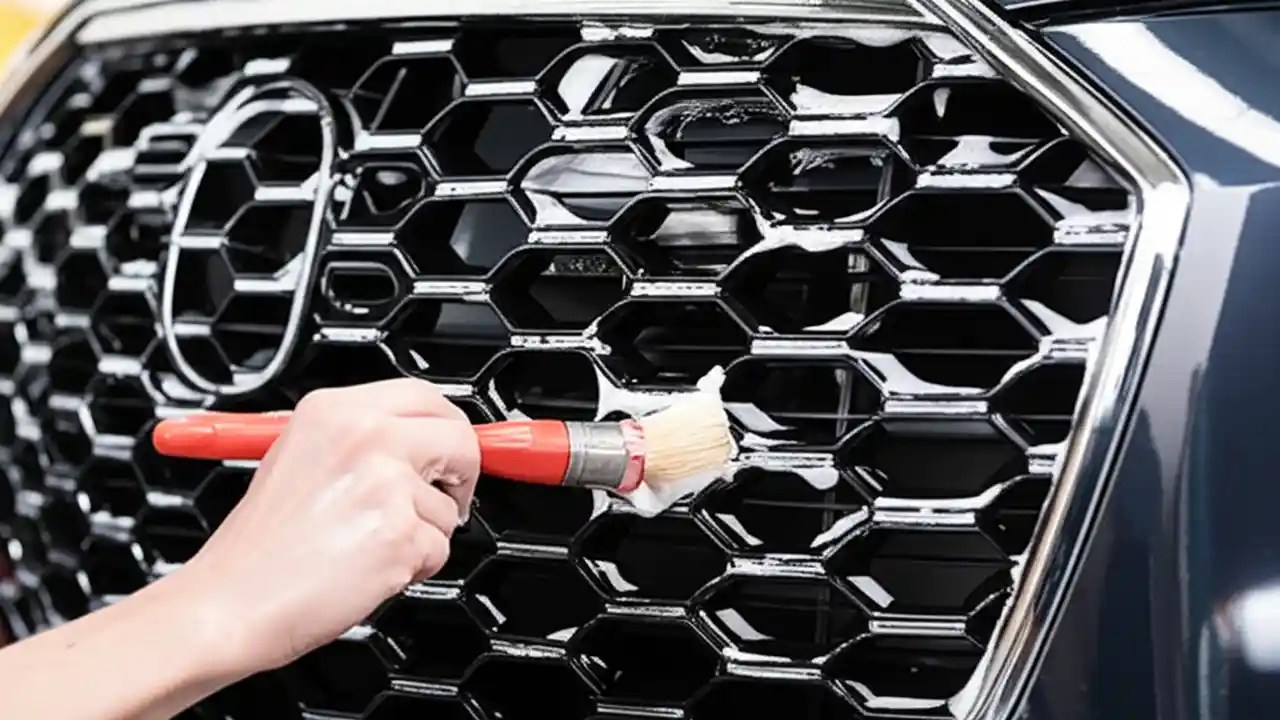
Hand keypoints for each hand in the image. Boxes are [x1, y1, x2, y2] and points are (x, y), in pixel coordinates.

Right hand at [175, 379, 479, 675]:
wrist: (228, 603)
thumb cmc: (257, 547)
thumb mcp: (298, 457)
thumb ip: (361, 440)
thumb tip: (422, 441)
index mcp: (334, 410)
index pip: (425, 397)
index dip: (446, 428)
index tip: (449, 451)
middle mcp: (364, 437)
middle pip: (458, 439)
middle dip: (460, 475)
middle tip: (441, 499)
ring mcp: (386, 484)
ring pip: (450, 506)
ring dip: (425, 532)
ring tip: (368, 545)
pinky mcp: (401, 534)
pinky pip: (440, 549)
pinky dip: (415, 566)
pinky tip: (370, 567)